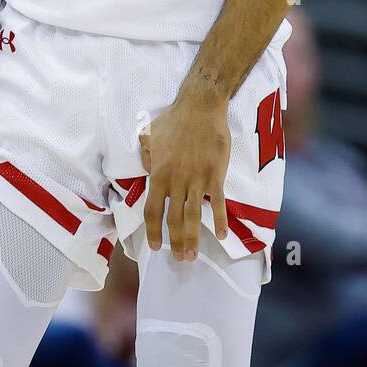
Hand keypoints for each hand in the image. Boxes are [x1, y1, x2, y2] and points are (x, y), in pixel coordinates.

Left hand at [141, 94, 229, 260]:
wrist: (200, 107)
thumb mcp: (148, 136)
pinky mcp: (215, 175)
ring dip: (193, 238)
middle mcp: (176, 181)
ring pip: (193, 216)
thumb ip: (146, 156)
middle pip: (173, 219)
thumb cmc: (173, 120)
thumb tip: (146, 169)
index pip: (152, 210)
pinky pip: (217, 203)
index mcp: (158, 174)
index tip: (156, 246)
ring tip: (193, 255)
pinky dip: (219, 220)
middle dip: (175, 242)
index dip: (153, 231)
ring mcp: (196, 179)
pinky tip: (220, 235)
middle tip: (179, 259)